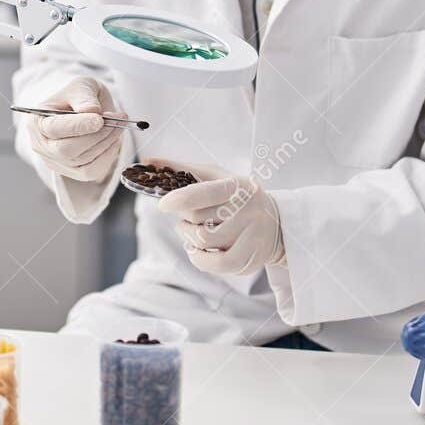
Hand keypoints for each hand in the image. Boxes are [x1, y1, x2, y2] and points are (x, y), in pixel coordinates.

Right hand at [24, 78, 127, 183]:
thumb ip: (84, 97)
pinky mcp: (72, 172)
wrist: (81, 108)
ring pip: (83, 162)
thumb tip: (91, 111)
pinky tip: (113, 140)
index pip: (53, 128)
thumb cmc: (77, 95)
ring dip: (106, 143)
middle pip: (66, 151)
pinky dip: (107, 156)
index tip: (99, 120)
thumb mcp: (80, 86)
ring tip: (118, 124)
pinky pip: (92, 171)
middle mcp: (41, 145)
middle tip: (117, 119)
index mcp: (36, 121)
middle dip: (96, 136)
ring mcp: (56, 161)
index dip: (77, 126)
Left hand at [155, 161, 285, 276]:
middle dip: (185, 220)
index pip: (206, 191)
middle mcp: (248, 208)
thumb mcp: (215, 177)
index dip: (181, 198)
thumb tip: (147, 160)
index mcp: (238, 185)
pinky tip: (199, 251)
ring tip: (192, 234)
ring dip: (189, 239)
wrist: (277, 223)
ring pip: (204, 241)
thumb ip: (182, 169)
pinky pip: (215, 264)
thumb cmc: (236, 196)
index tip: (162, 204)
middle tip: (188, 219)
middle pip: (198, 218)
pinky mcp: (251, 257)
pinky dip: (199, 259)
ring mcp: (252, 234)